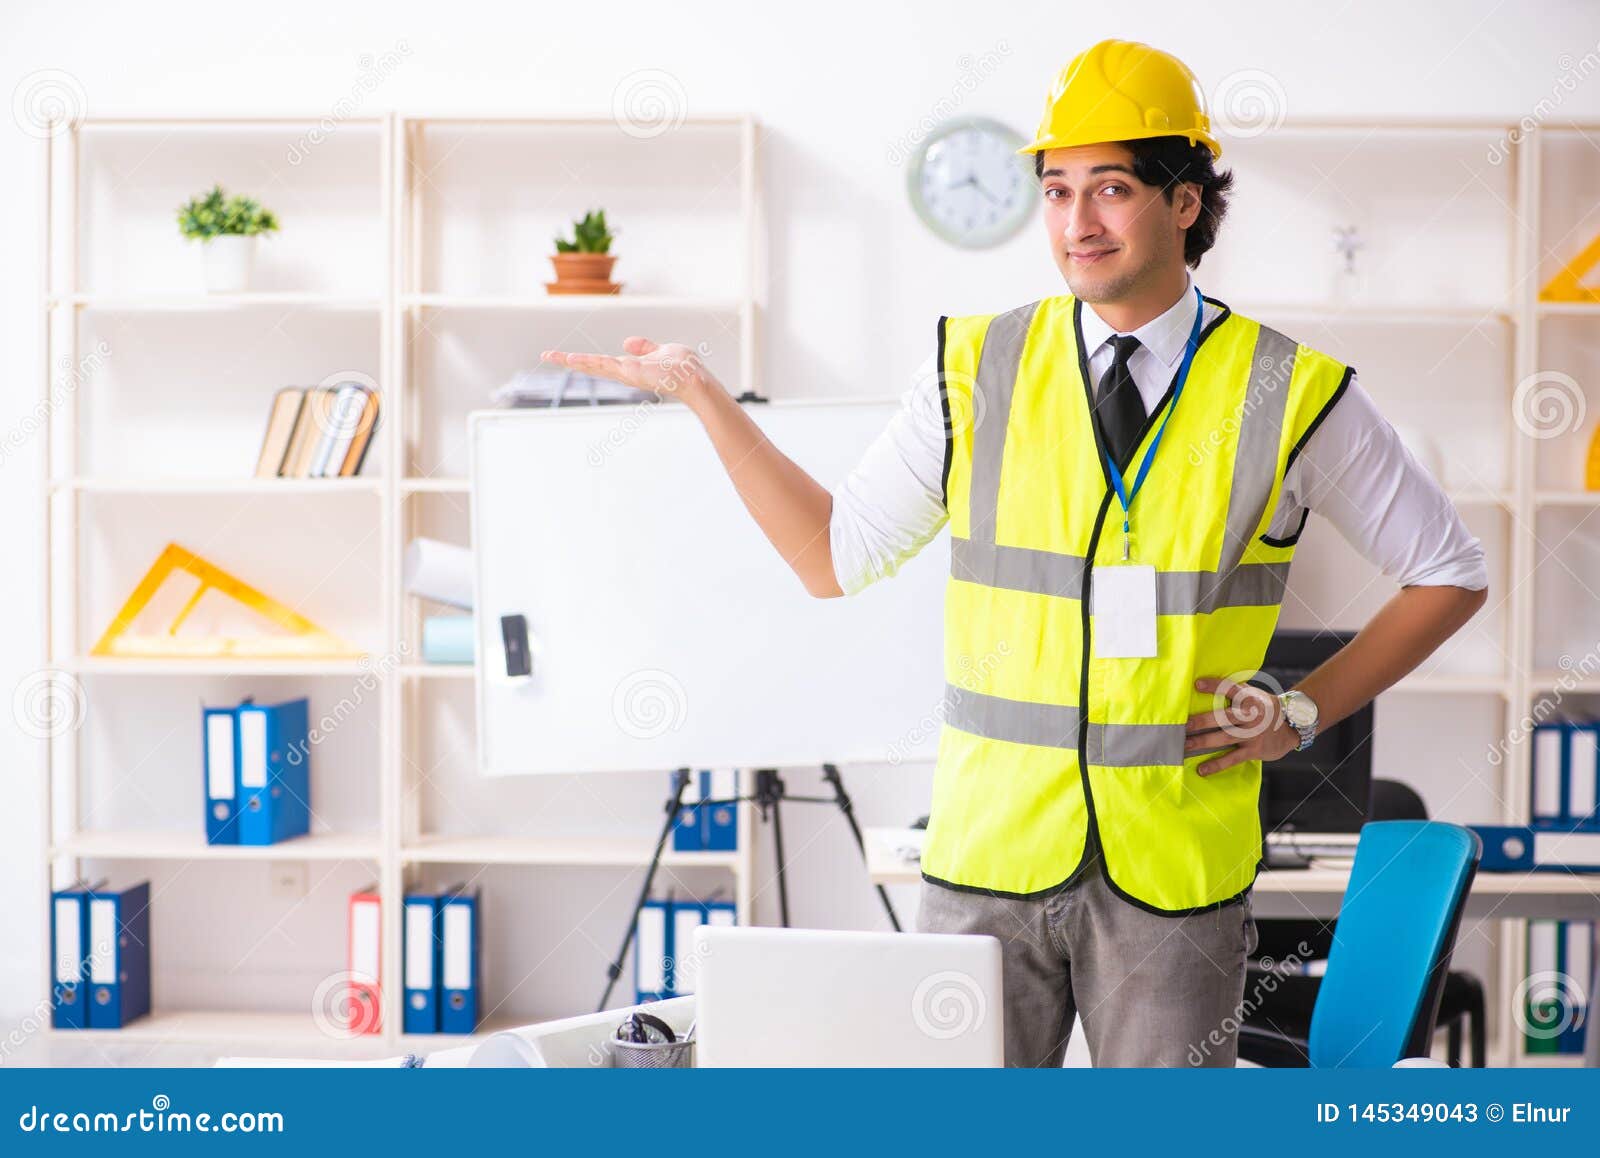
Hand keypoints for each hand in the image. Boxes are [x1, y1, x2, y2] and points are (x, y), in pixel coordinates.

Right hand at [539, 336, 715, 405]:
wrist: (694, 378)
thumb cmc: (682, 367)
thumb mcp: (659, 350)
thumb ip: (643, 347)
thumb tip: (626, 342)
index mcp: (629, 368)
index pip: (601, 362)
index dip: (583, 360)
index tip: (564, 356)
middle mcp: (624, 373)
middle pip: (591, 366)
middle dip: (568, 361)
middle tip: (546, 355)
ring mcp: (626, 374)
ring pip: (594, 365)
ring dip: (573, 361)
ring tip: (551, 355)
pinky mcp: (630, 372)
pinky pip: (606, 364)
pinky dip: (588, 362)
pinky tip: (572, 359)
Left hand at [1184, 675, 1298, 776]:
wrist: (1293, 727)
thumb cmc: (1264, 709)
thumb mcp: (1254, 694)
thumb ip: (1235, 690)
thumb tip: (1205, 682)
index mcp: (1249, 698)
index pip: (1230, 688)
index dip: (1214, 685)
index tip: (1197, 684)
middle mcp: (1251, 715)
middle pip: (1224, 716)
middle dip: (1203, 720)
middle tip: (1184, 724)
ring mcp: (1253, 734)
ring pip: (1225, 737)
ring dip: (1203, 742)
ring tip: (1184, 745)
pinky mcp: (1254, 750)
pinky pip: (1232, 759)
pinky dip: (1217, 764)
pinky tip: (1202, 769)